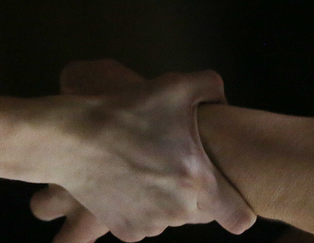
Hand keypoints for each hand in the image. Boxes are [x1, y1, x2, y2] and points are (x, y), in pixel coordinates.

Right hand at [30, 60, 255, 242]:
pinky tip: (129, 179)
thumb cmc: (128, 109)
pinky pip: (145, 222)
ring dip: (165, 198)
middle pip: (201, 210)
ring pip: (171, 215)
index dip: (240, 209)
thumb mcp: (177, 85)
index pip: (239, 217)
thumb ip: (211, 87)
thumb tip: (222, 99)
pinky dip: (140, 206)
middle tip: (172, 161)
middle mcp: (179, 209)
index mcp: (199, 180)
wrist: (73, 137)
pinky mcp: (126, 231)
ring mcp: (151, 224)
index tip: (231, 197)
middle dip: (192, 190)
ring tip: (146, 164)